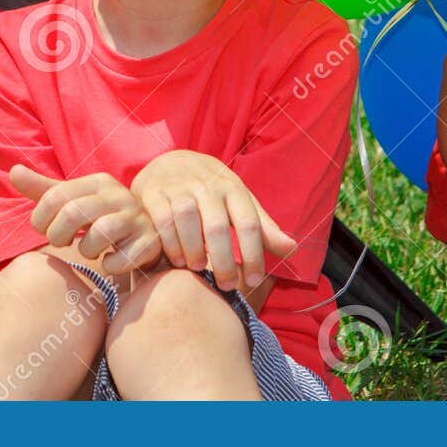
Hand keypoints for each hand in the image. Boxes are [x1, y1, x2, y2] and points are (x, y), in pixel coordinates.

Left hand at [9, 165, 161, 275]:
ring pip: (100, 233)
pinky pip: (120, 259)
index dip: (41, 220)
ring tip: (89, 250)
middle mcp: (119, 195)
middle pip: (72, 213)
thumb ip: (43, 190)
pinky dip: (110, 266)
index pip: (53, 196)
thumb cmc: (101, 218)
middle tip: (62, 243)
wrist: (147, 235)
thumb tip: (13, 171)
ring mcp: (137, 218)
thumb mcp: (73, 201)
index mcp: (98, 182)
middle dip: (58, 236)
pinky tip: (110, 261)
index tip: (46, 229)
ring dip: (86, 250)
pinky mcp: (149, 242)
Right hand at [129, 150, 295, 291]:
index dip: (254, 255)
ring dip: (194, 252)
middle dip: (224, 262)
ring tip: (199, 270)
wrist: (170, 160)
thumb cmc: (212, 190)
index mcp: (233, 188)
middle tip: (227, 287)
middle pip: (218, 227)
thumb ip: (263, 227)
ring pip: (188, 222)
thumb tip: (292, 249)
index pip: (250, 223)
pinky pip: (162, 221)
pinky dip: (170, 243)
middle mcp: (207, 185)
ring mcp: (179, 186)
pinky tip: (177, 259)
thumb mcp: (240, 202)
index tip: (255, 281)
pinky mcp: (153, 192)